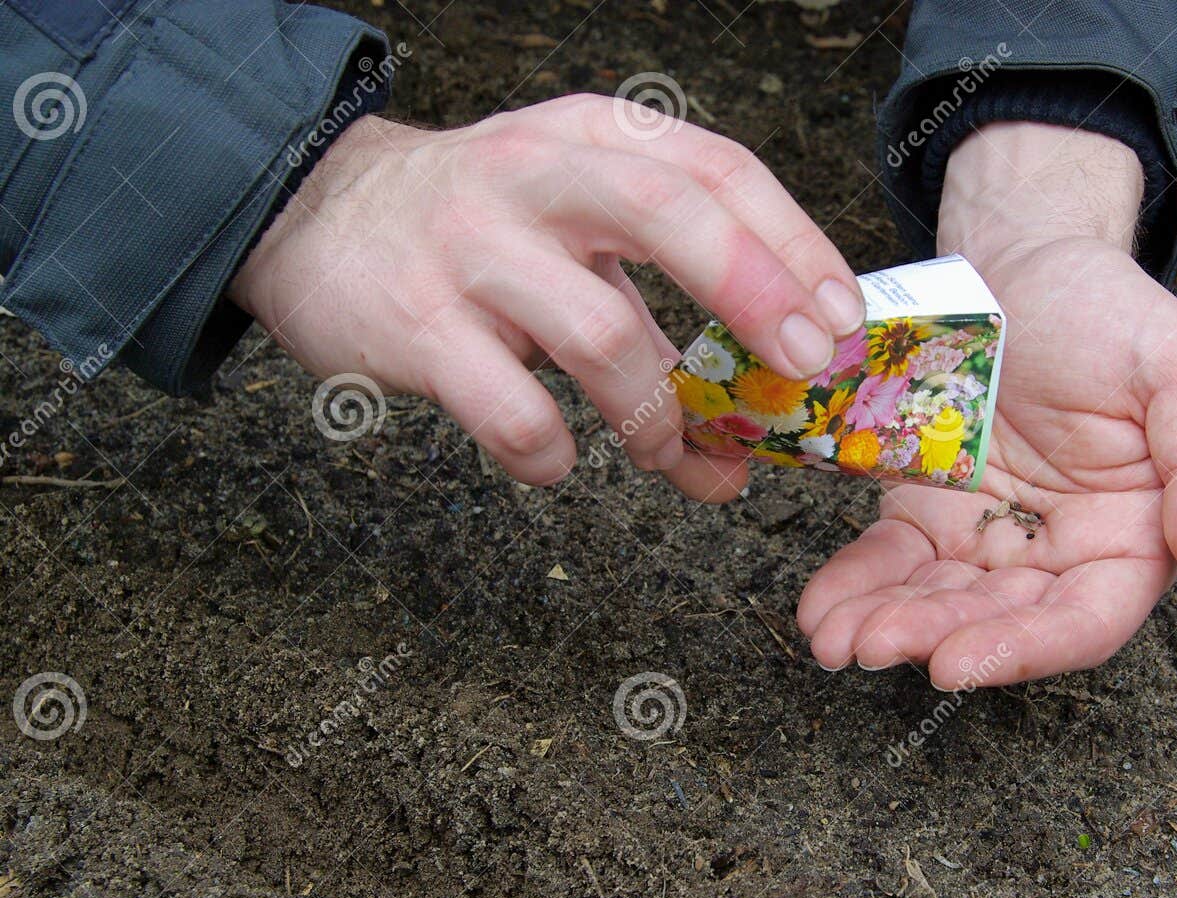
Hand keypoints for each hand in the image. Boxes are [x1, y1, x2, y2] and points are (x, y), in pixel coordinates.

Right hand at [229, 99, 863, 499]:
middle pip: (670, 215)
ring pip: (598, 332)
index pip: (717, 170)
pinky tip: (556, 459)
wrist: (316, 218)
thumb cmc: (482, 234)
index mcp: (593, 141)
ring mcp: (472, 248)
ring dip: (655, 413)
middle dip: (755, 294)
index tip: (843, 319)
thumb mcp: (577, 239)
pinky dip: (549, 452)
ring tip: (667, 449)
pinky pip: (508, 408)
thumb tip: (743, 450)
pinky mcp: (415, 324)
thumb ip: (664, 329)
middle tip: (806, 370)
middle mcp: (537, 176)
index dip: (794, 245)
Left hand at [798, 123, 1176, 686]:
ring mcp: (986, 537)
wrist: (1025, 258)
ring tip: (832, 640)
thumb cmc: (1110, 310)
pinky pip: (890, 559)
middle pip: (997, 620)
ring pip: (937, 601)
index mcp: (1131, 538)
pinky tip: (818, 612)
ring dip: (886, 625)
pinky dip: (854, 587)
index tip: (958, 663)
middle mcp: (1057, 554)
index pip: (1084, 621)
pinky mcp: (927, 510)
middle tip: (878, 644)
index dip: (1024, 650)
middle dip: (936, 638)